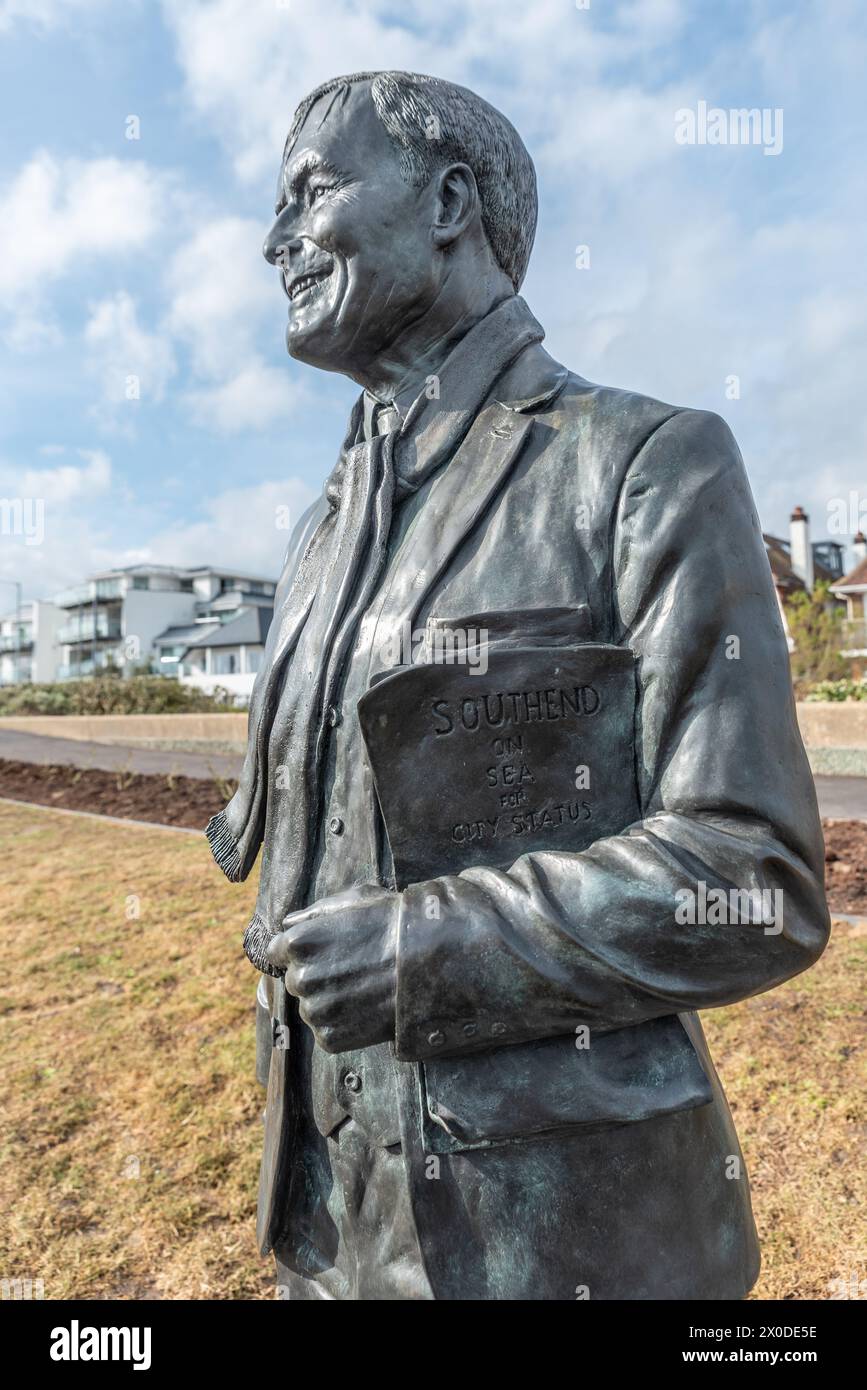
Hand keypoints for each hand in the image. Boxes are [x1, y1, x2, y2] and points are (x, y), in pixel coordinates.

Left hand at [266, 884, 398, 1052]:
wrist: (429, 964)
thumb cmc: (393, 925)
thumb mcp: (354, 901)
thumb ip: (314, 912)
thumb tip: (287, 923)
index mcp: (298, 943)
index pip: (277, 952)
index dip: (299, 951)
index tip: (322, 953)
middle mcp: (300, 978)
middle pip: (294, 980)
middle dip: (315, 975)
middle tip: (350, 969)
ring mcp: (315, 1011)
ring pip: (310, 1007)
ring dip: (328, 1000)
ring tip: (361, 988)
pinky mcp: (329, 1038)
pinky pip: (326, 1031)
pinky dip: (342, 1024)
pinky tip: (365, 1007)